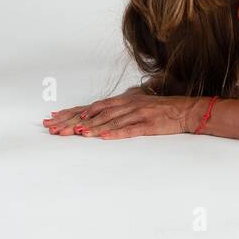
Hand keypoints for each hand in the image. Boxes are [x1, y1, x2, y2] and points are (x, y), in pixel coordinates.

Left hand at [42, 93, 204, 138]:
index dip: (72, 112)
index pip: (91, 107)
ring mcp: (136, 114)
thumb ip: (117, 110)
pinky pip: (129, 130)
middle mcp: (126, 105)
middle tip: (57, 129)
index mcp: (121, 101)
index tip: (54, 118)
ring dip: (93, 128)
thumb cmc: (159, 110)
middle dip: (74, 121)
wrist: (184, 110)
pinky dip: (116, 133)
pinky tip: (104, 137)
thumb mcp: (136, 105)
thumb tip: (97, 116)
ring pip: (110, 121)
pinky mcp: (147, 125)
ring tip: (77, 133)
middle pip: (96, 113)